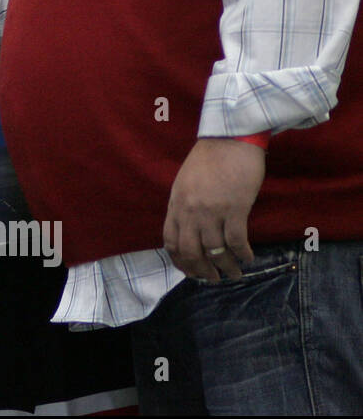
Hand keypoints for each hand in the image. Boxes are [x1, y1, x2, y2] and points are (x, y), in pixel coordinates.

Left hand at [163, 138, 264, 279]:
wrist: (229, 139)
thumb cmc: (209, 158)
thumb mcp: (185, 181)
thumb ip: (184, 205)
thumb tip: (189, 228)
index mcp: (176, 204)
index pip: (171, 241)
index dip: (180, 261)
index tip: (189, 271)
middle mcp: (190, 211)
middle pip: (191, 251)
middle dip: (201, 271)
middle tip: (212, 279)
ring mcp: (212, 211)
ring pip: (214, 251)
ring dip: (225, 268)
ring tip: (234, 275)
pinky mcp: (234, 209)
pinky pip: (236, 241)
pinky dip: (241, 254)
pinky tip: (247, 258)